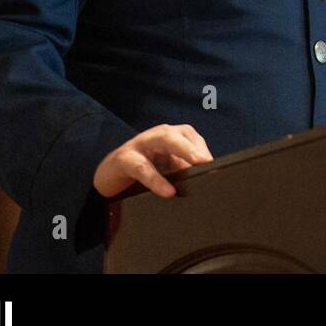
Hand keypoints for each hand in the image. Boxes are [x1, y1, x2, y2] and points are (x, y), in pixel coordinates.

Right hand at [93, 123, 212, 198]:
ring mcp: (141, 144)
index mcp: (171, 137)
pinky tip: (168, 191)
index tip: (217, 168)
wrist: (108, 176)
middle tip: (207, 162)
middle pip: (180, 134)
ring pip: (163, 140)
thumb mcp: (166, 170)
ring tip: (195, 165)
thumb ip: (184, 171)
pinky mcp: (124, 159)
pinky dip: (156, 180)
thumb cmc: (143, 169)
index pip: (194, 138)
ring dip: (181, 150)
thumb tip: (208, 180)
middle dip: (195, 146)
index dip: (205, 151)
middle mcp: (158, 135)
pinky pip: (142, 167)